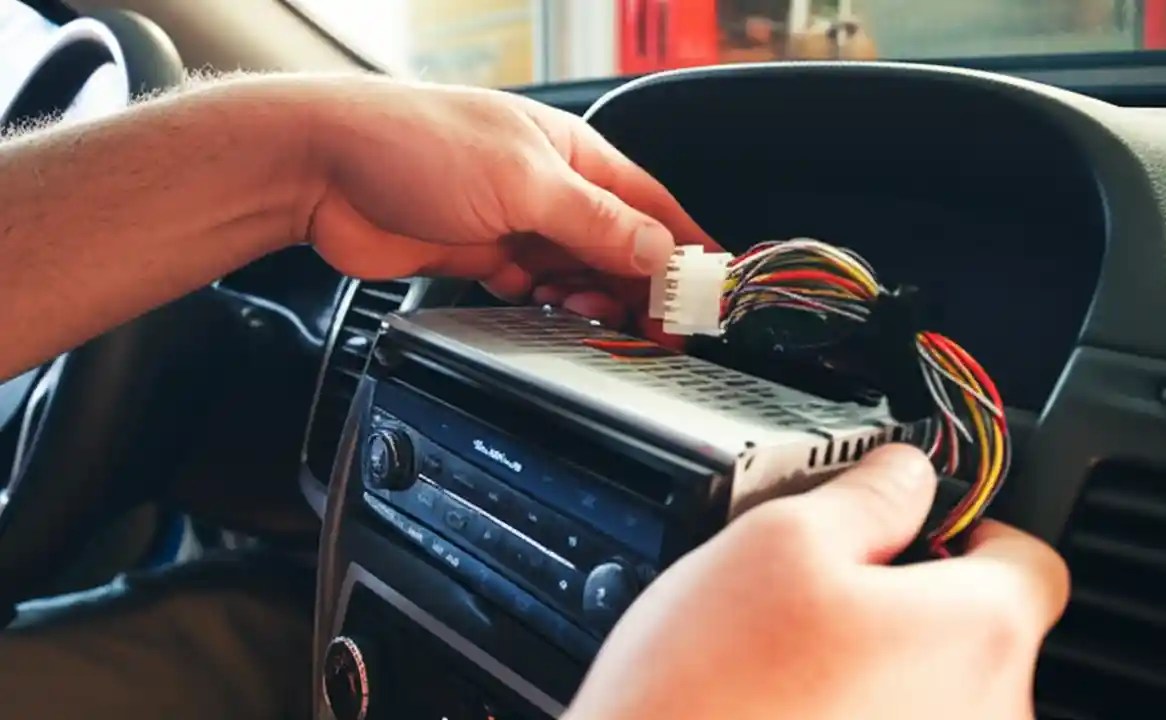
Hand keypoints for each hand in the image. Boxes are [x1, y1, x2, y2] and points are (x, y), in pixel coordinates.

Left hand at [299, 77, 716, 334]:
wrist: (321, 168)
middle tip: (653, 332)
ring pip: (579, 275)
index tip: (705, 298)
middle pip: (621, 249)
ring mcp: (516, 223)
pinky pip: (533, 292)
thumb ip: (595, 222)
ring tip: (585, 316)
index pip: (653, 208)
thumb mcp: (523, 181)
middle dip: (640, 291)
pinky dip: (546, 310)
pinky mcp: (481, 256)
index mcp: (574, 155)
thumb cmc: (414, 143)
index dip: (685, 253)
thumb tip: (659, 252)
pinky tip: (547, 315)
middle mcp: (551, 188)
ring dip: (591, 302)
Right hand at [566, 445, 1069, 719]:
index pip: (1031, 560)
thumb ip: (869, 494)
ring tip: (792, 666)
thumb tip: (908, 474)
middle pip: (980, 634)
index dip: (970, 530)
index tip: (916, 531)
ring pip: (936, 693)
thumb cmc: (709, 697)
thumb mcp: (778, 542)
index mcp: (978, 637)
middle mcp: (990, 717)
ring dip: (883, 669)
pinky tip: (793, 714)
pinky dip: (861, 719)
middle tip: (823, 598)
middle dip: (913, 604)